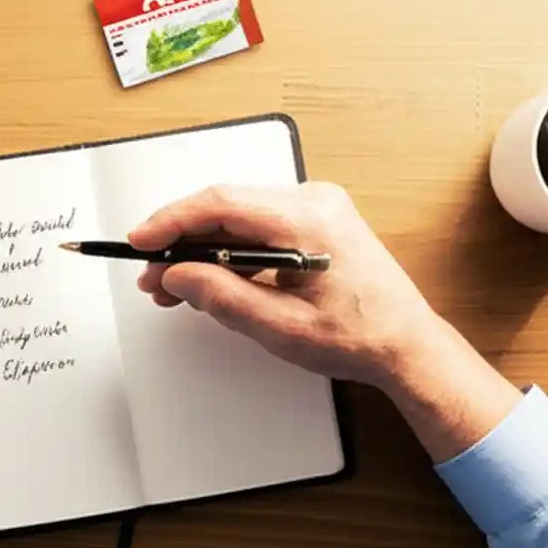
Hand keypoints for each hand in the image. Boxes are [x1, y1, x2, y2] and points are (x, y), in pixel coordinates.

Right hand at [130, 182, 438, 387]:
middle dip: (181, 241)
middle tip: (152, 276)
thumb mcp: (280, 327)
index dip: (172, 221)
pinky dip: (226, 250)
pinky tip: (207, 277)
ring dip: (201, 249)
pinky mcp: (313, 221)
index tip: (141, 241)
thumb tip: (177, 276)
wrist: (406, 345)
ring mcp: (315, 208)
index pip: (222, 204)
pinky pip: (254, 225)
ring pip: (236, 217)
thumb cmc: (361, 336)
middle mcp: (314, 202)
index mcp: (309, 220)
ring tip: (173, 285)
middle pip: (224, 207)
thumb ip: (221, 297)